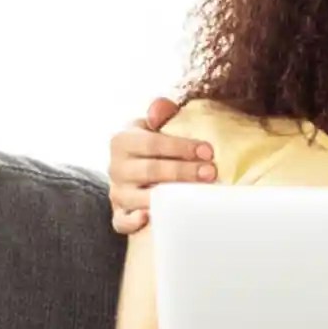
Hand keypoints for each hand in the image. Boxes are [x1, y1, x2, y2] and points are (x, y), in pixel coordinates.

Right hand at [108, 97, 215, 233]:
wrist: (134, 169)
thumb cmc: (153, 146)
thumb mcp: (153, 124)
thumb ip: (160, 112)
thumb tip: (160, 106)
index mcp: (122, 141)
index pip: (152, 143)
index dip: (181, 147)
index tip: (209, 151)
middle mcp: (116, 168)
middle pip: (150, 171)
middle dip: (183, 172)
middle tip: (211, 172)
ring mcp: (117, 193)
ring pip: (140, 197)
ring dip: (169, 198)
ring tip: (195, 196)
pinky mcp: (119, 214)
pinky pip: (122, 222)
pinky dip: (134, 222)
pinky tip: (152, 218)